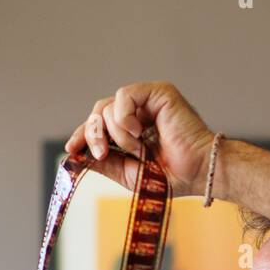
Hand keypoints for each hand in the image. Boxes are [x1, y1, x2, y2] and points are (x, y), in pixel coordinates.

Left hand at [63, 82, 215, 198]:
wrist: (198, 173)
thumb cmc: (172, 176)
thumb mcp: (128, 173)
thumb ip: (104, 162)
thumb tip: (76, 155)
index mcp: (133, 129)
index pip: (100, 125)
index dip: (84, 134)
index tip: (72, 149)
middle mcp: (140, 112)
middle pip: (99, 112)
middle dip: (93, 134)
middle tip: (99, 154)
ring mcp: (149, 101)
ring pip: (108, 106)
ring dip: (116, 133)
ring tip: (136, 149)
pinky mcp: (159, 92)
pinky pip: (124, 96)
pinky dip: (123, 117)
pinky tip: (137, 133)